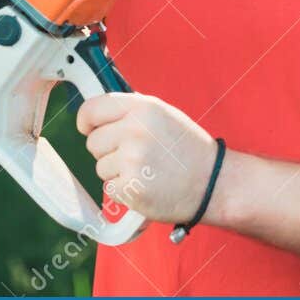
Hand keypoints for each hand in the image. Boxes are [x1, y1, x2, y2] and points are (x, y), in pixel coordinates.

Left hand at [77, 92, 217, 223]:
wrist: (212, 182)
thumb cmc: (188, 149)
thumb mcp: (163, 115)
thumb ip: (130, 111)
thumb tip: (97, 114)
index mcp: (142, 108)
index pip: (92, 109)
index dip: (86, 121)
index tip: (87, 128)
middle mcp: (135, 130)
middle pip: (93, 142)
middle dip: (108, 150)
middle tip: (134, 155)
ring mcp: (132, 160)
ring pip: (100, 167)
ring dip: (117, 172)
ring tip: (145, 171)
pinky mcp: (132, 188)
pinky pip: (110, 189)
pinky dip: (124, 191)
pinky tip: (146, 185)